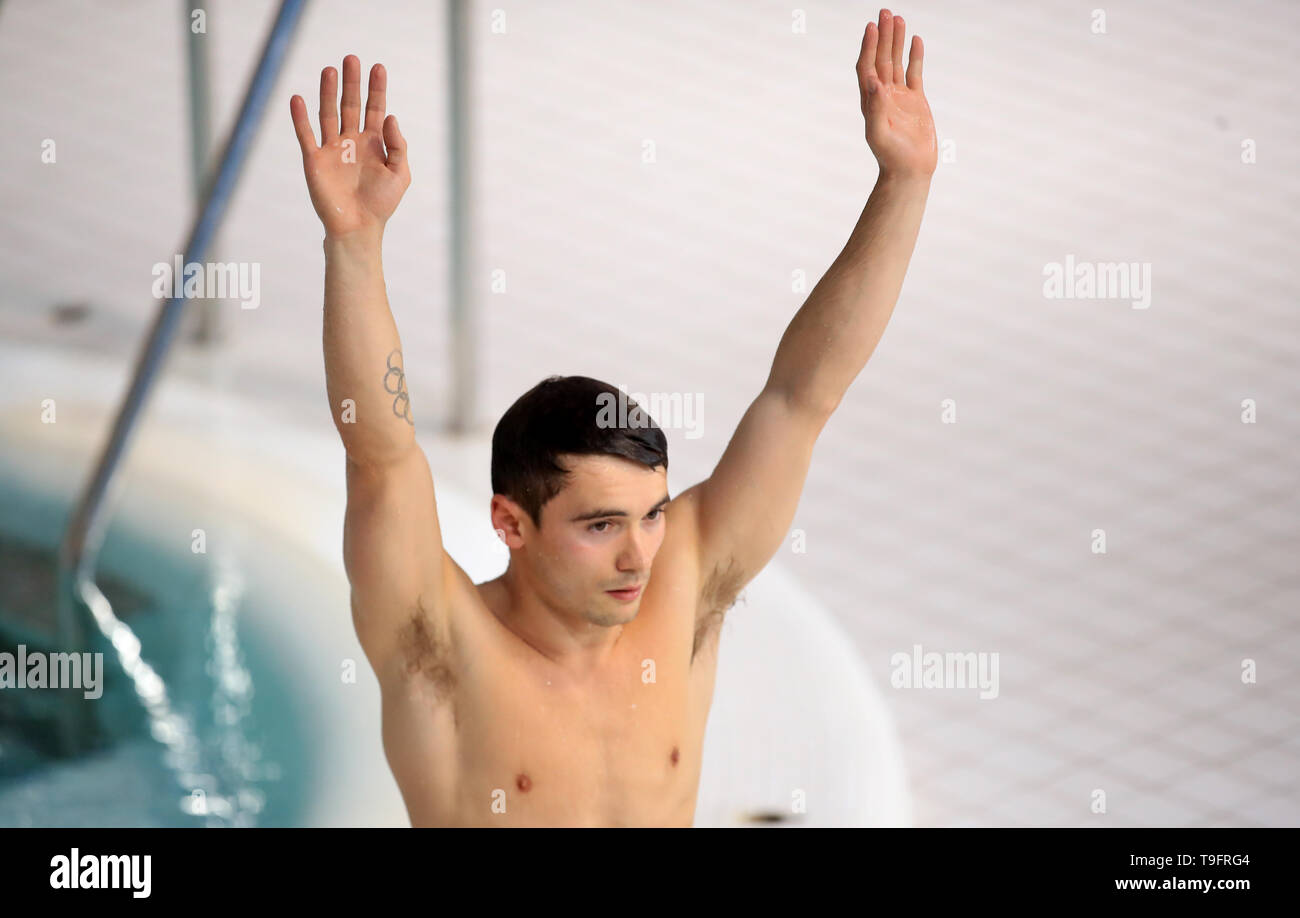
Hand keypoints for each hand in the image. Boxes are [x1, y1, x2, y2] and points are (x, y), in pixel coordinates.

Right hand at [290, 55, 409, 238]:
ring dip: (328, 92)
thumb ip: (398, 146)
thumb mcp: (400, 174)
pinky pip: (306, 135)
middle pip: (351, 105)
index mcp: (374, 144)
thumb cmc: (381, 204)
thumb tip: (390, 116)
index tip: (378, 67)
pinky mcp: (315, 160)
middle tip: (351, 59)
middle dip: (352, 83)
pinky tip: (298, 98)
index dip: (377, 89)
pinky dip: (301, 117)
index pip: (375, 109)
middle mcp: (352, 142)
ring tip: (330, 69)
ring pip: (329, 114)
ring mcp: (332, 149)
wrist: (358, 228)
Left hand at [856, 8, 936, 179]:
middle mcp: (883, 95)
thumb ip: (875, 108)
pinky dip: (915, 56)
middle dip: (882, 36)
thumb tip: (874, 82)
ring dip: (896, 41)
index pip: (867, 67)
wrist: (909, 171)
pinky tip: (915, 40)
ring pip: (896, 62)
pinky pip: (914, 72)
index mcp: (870, 100)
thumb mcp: (879, 133)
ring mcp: (899, 96)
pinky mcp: (915, 100)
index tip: (872, 27)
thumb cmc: (891, 157)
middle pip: (881, 59)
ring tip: (898, 19)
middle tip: (885, 12)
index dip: (868, 47)